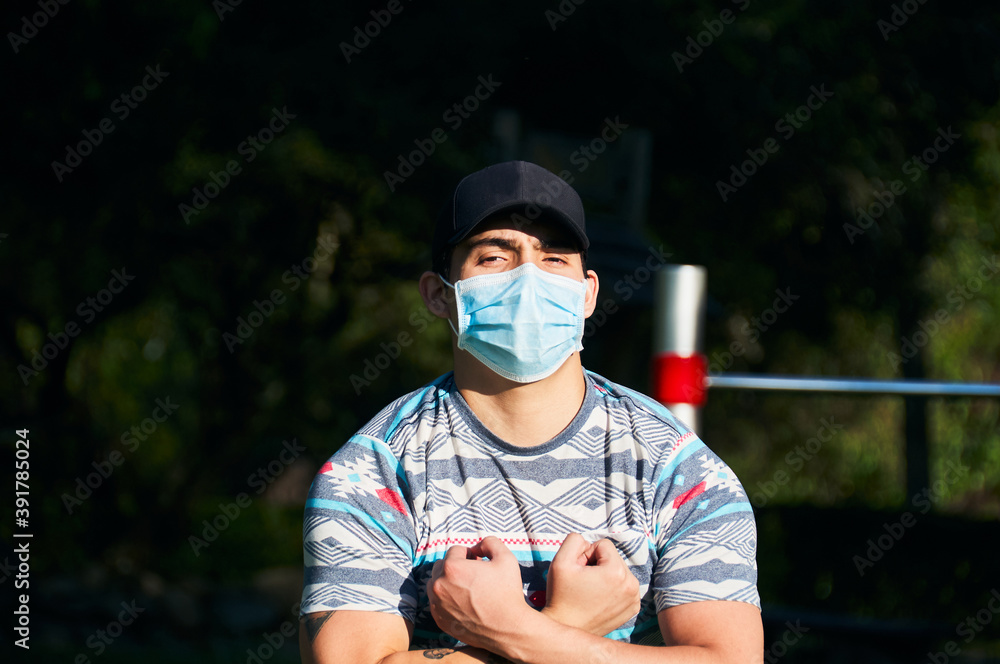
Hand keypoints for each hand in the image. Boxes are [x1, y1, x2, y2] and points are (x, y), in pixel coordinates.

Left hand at [427, 536, 533, 650]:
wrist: (508, 629)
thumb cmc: (507, 593)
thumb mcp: (506, 558)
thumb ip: (489, 542)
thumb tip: (476, 547)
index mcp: (452, 568)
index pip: (455, 550)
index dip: (470, 554)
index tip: (480, 564)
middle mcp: (439, 585)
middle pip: (442, 565)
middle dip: (457, 567)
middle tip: (474, 576)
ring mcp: (437, 604)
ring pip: (436, 583)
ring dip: (448, 582)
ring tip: (468, 590)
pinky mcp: (439, 619)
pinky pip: (437, 602)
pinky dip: (447, 599)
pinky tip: (465, 604)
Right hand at [541, 533, 640, 635]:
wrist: (566, 629)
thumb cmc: (561, 596)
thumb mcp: (560, 561)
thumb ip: (575, 540)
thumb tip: (589, 543)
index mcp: (617, 572)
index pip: (603, 545)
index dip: (586, 554)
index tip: (579, 572)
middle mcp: (631, 585)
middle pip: (613, 557)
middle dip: (597, 565)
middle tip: (583, 583)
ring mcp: (634, 598)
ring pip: (618, 570)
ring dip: (604, 576)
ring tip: (590, 591)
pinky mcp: (633, 608)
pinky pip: (623, 585)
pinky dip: (611, 588)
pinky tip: (599, 599)